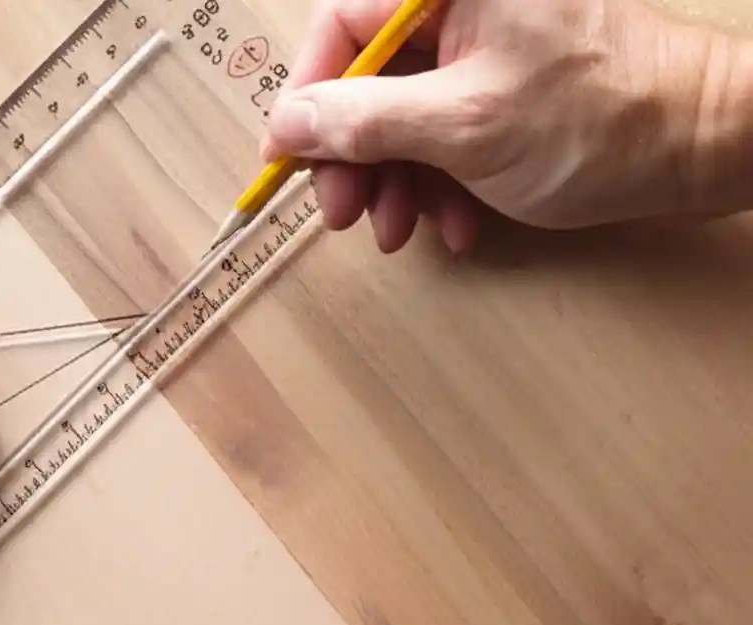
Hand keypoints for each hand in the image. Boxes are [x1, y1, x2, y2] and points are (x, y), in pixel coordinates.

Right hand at [263, 0, 752, 252]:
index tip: (292, 156)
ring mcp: (487, 51)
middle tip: (343, 211)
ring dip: (395, 181)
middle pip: (368, 78)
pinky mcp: (506, 92)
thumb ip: (363, 120)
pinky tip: (455, 226)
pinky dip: (440, 184)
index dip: (308, 95)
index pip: (343, 24)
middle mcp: (462, 9)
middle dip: (353, 154)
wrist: (707, 145)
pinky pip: (446, 133)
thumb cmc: (603, 118)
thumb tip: (290, 124)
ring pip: (403, 114)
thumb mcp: (463, 124)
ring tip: (402, 230)